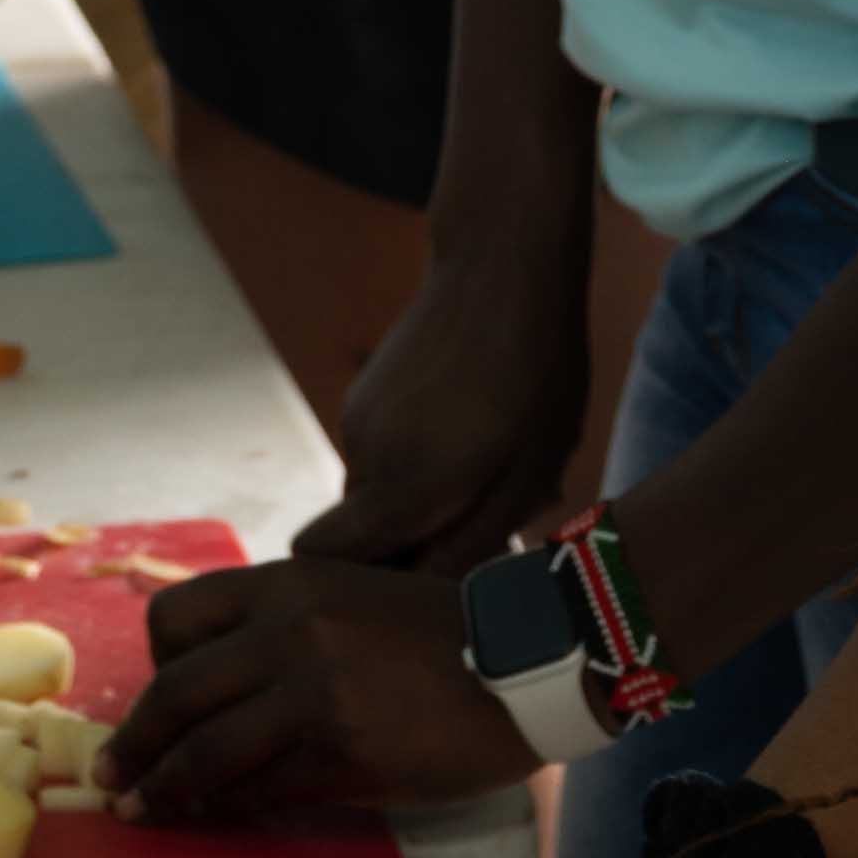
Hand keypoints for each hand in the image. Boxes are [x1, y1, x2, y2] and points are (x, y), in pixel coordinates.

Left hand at [105, 554, 538, 824]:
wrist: (525, 659)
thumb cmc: (442, 630)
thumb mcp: (351, 595)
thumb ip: (286, 624)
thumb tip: (220, 681)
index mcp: (288, 584)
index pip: (176, 618)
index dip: (153, 668)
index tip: (154, 702)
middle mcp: (290, 632)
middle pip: (176, 693)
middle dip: (134, 742)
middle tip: (112, 773)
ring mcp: (315, 695)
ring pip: (206, 751)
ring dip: (164, 789)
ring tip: (141, 810)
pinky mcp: (343, 754)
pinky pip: (260, 790)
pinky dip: (227, 810)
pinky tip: (215, 818)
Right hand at [303, 276, 580, 574]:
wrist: (502, 264)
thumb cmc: (534, 373)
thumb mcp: (528, 471)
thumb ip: (472, 543)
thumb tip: (428, 593)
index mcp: (397, 487)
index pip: (323, 566)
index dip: (365, 586)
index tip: (429, 578)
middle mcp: (361, 456)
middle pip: (359, 537)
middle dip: (410, 544)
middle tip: (483, 521)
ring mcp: (356, 418)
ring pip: (376, 493)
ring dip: (420, 499)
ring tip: (490, 467)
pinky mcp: (365, 392)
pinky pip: (383, 453)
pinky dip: (417, 460)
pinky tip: (475, 430)